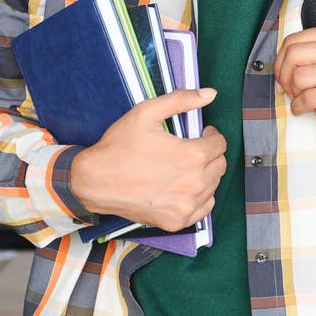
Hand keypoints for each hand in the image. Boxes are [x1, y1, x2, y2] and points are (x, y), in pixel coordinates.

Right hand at [71, 88, 225, 231]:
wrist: (95, 181)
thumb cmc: (119, 146)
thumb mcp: (147, 112)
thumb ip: (181, 100)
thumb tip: (210, 93)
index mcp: (191, 156)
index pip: (220, 144)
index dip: (210, 135)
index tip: (199, 133)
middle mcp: (194, 184)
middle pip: (220, 164)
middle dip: (209, 153)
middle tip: (190, 148)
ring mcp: (186, 206)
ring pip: (214, 185)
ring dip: (205, 174)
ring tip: (184, 166)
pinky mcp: (177, 221)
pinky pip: (204, 208)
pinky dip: (199, 197)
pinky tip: (182, 186)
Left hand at [274, 24, 315, 147]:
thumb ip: (315, 37)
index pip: (292, 40)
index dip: (280, 61)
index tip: (283, 76)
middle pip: (293, 55)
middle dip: (283, 76)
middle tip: (288, 89)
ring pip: (299, 77)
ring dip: (293, 93)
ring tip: (299, 98)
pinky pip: (308, 97)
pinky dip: (298, 106)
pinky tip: (302, 109)